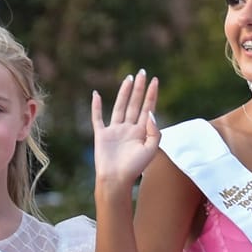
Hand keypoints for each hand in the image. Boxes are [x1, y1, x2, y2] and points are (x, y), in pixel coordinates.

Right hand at [92, 70, 159, 185]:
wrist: (116, 180)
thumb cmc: (135, 168)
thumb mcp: (151, 149)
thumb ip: (154, 131)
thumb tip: (150, 112)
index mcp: (141, 132)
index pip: (148, 108)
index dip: (151, 94)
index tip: (155, 80)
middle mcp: (129, 128)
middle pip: (134, 103)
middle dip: (139, 88)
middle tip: (141, 72)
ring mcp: (115, 130)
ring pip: (120, 106)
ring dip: (124, 92)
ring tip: (128, 78)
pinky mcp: (101, 134)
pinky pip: (98, 117)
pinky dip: (96, 106)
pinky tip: (96, 94)